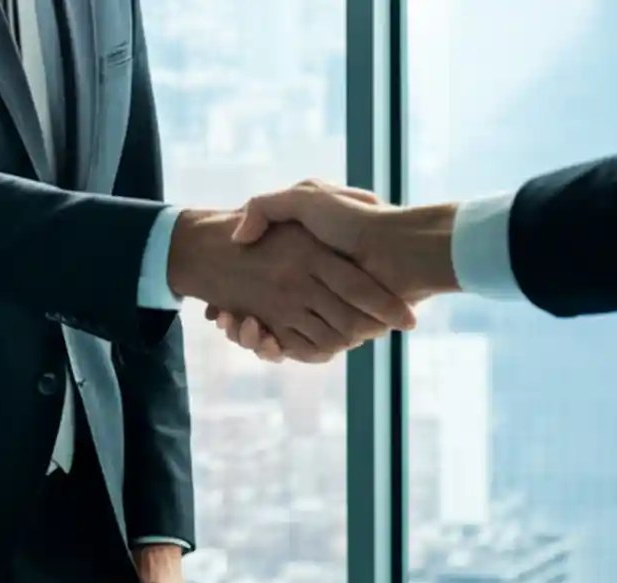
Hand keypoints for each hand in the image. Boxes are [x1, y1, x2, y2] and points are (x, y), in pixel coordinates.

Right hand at [210, 180, 458, 359]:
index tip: (215, 298)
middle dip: (236, 321)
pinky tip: (256, 334)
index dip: (232, 294)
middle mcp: (310, 290)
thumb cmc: (356, 220)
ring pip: (271, 335)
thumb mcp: (306, 198)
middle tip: (217, 316)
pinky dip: (270, 347)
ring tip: (228, 322)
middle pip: (259, 314)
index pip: (257, 285)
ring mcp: (320, 314)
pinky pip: (295, 349)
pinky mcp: (332, 335)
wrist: (401, 249)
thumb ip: (268, 208)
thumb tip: (239, 237)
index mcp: (304, 262)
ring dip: (247, 335)